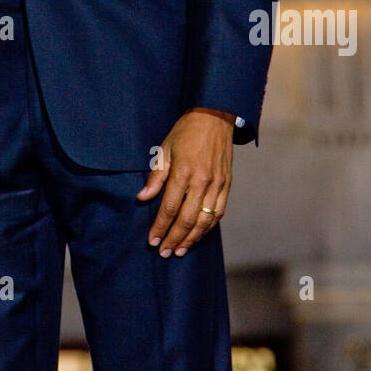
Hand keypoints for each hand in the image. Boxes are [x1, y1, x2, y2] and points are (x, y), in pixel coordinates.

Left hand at [136, 107, 233, 257]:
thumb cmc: (186, 132)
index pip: (169, 207)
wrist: (216, 117)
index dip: (160, 227)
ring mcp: (217, 184)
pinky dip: (208, 227)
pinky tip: (198, 235)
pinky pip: (218, 212)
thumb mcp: (165, 149)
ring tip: (180, 251)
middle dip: (174, 239)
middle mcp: (203, 181)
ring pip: (205, 220)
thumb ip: (155, 176)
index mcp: (184, 171)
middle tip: (164, 252)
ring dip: (191, 239)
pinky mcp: (227, 185)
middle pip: (187, 219)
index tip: (152, 240)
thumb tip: (142, 198)